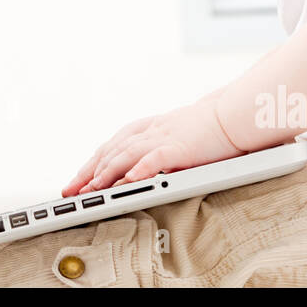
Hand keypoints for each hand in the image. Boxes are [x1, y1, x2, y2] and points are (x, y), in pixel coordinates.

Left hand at [61, 101, 242, 196]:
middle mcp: (151, 131)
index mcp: (148, 129)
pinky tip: (128, 181)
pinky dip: (140, 169)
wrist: (234, 115)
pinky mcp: (181, 146)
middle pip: (112, 150)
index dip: (91, 164)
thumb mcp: (175, 139)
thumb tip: (138, 175)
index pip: (111, 146)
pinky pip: (156, 158)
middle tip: (72, 191)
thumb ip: (156, 153)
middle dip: (89, 171)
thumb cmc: (208, 130)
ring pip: (128, 153)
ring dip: (107, 172)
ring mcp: (164, 137)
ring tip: (93, 189)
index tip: (75, 181)